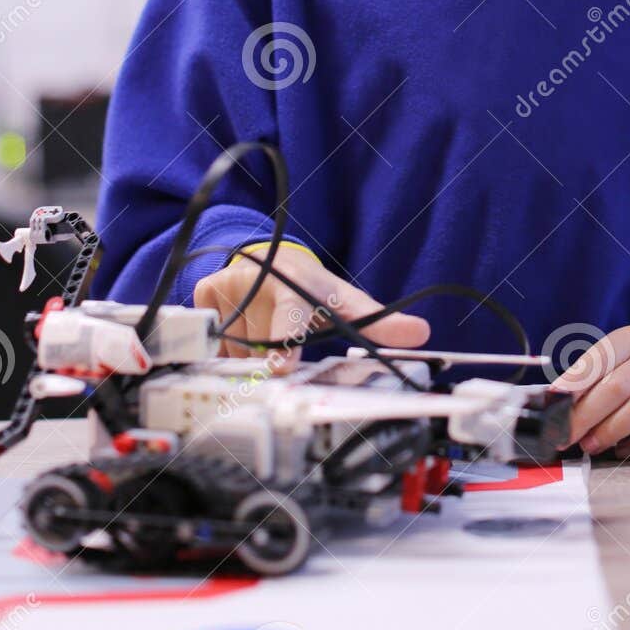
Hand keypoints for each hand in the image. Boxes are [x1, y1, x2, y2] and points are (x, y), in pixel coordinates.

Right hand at [193, 246, 430, 370]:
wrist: (273, 262)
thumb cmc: (314, 291)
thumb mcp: (345, 303)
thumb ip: (380, 321)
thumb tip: (422, 332)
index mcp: (298, 281)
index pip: (290, 315)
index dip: (285, 341)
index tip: (281, 367)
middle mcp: (260, 278)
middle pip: (261, 346)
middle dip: (271, 359)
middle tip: (280, 359)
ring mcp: (230, 284)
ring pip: (238, 350)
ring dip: (252, 356)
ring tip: (268, 332)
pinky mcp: (207, 291)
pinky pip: (216, 343)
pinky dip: (230, 348)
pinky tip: (245, 329)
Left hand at [548, 325, 629, 459]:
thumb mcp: (616, 364)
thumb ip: (588, 380)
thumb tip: (554, 403)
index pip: (601, 357)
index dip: (576, 380)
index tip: (554, 400)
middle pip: (619, 385)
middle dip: (587, 414)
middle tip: (566, 435)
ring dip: (611, 430)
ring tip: (590, 445)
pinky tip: (621, 450)